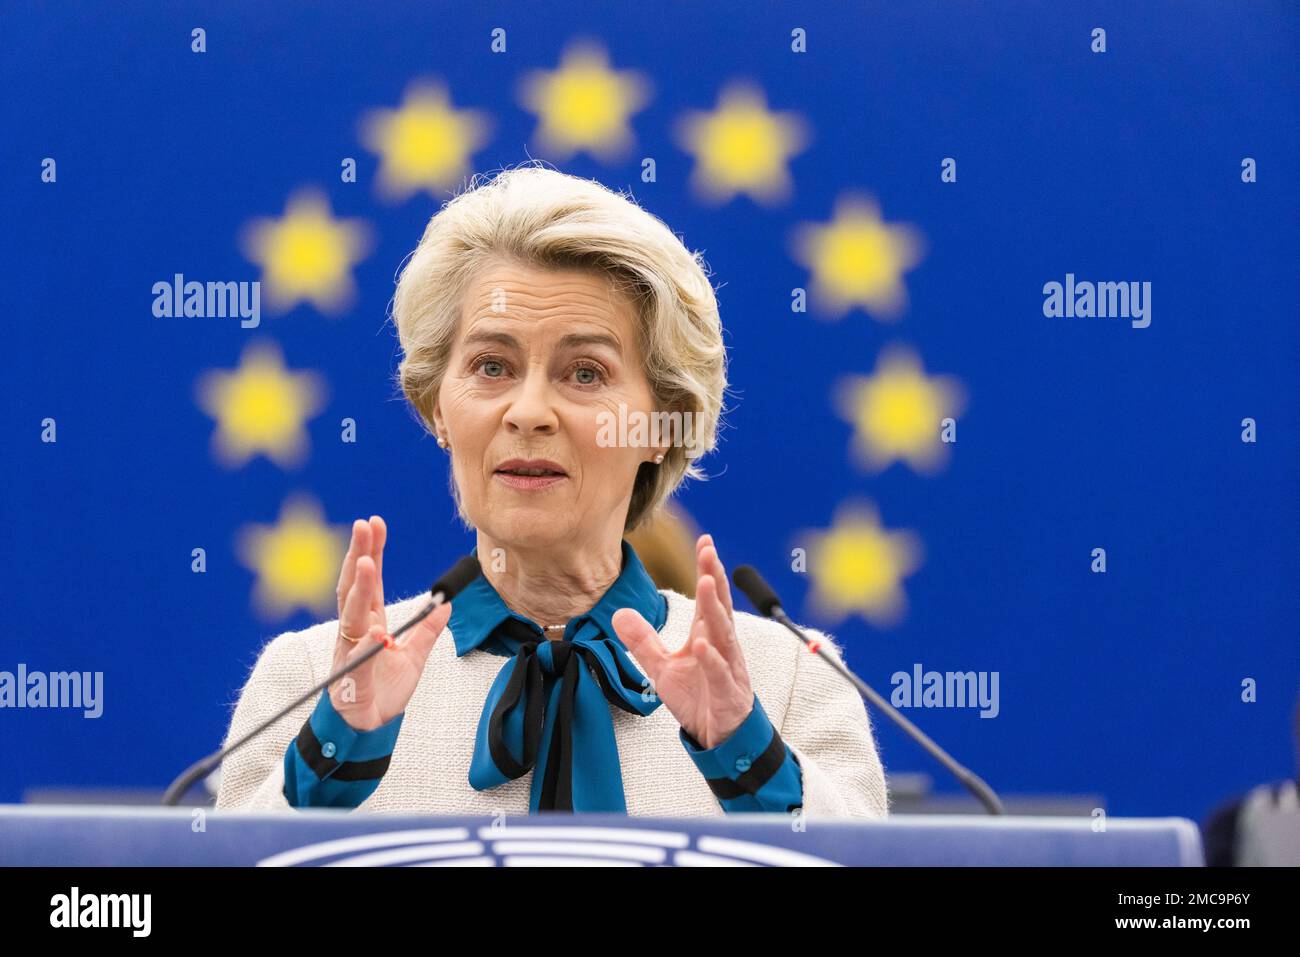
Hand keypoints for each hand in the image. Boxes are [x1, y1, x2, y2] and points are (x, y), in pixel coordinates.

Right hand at [328, 516, 450, 731]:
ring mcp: (351, 652)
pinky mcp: (352, 678)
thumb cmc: (382, 691)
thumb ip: (426, 629)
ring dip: (361, 589)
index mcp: (370, 623)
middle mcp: (355, 632)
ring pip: (353, 615)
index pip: (371, 580)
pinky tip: (376, 629)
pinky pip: (359, 658)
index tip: (374, 523)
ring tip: (369, 563)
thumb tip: (446, 603)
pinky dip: (367, 643)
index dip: (373, 551)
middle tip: (363, 526)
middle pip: (355, 587)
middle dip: (359, 555)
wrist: (366, 729)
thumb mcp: (414, 656)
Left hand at [612, 534, 753, 748]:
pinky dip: (711, 658)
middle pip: (719, 605)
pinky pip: (719, 671)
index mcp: (708, 635)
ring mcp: (727, 667)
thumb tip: (618, 613)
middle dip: (714, 577)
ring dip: (715, 607)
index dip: (708, 569)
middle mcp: (721, 645)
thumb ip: (643, 641)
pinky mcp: (727, 691)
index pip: (709, 597)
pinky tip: (701, 644)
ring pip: (724, 633)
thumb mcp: (662, 667)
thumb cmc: (698, 696)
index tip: (705, 542)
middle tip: (709, 551)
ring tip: (706, 583)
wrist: (719, 734)